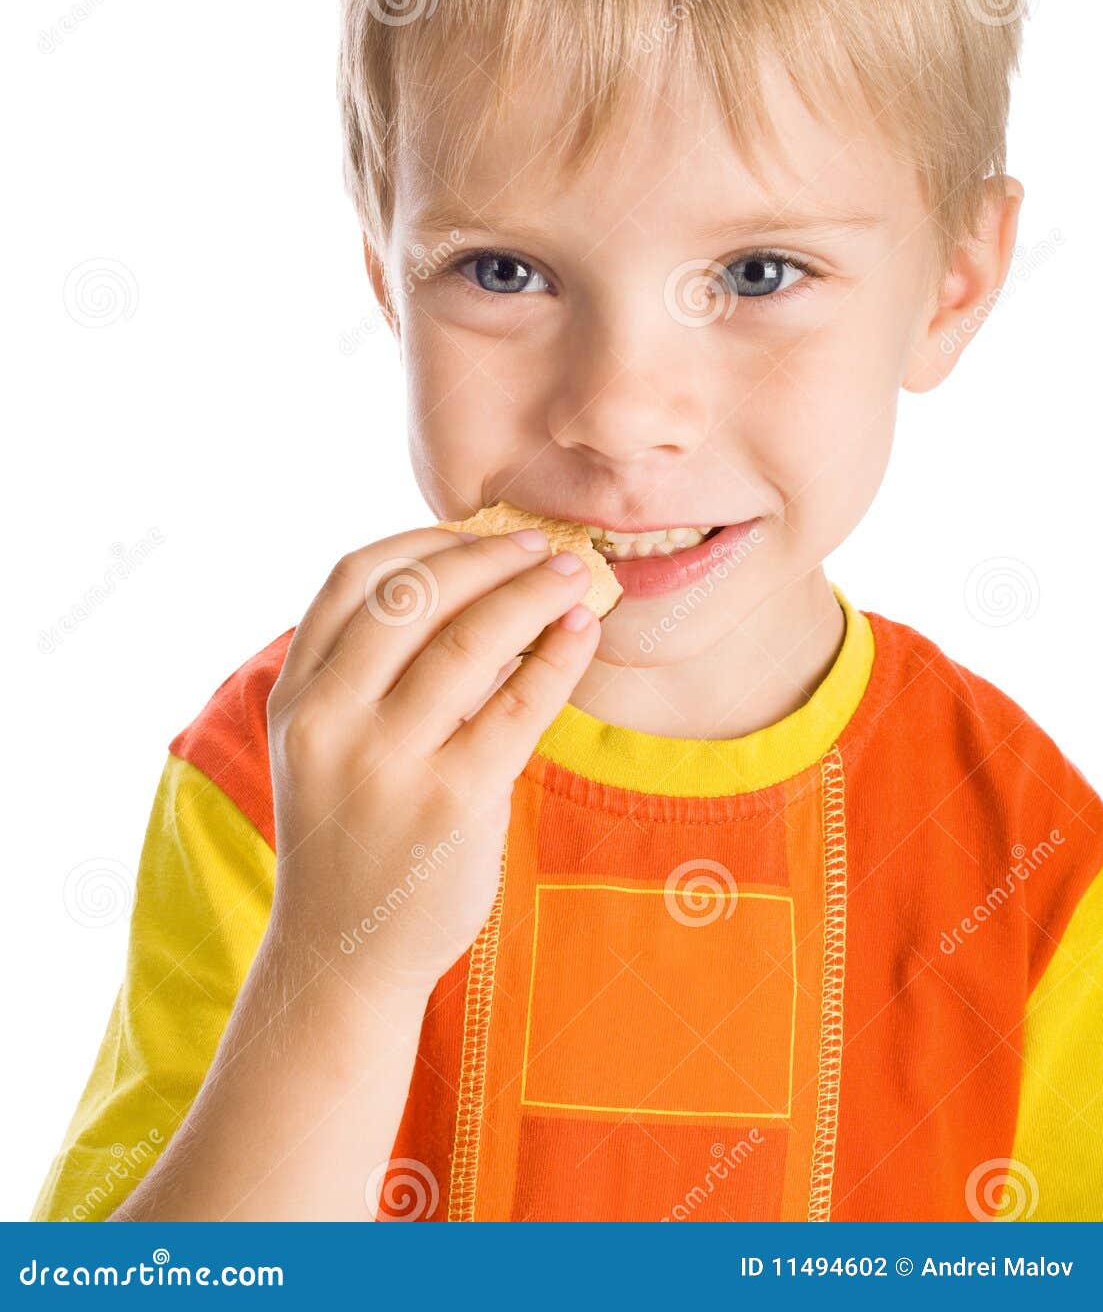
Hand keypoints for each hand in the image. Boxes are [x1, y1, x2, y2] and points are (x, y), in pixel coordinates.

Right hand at [264, 524, 600, 998]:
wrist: (345, 955)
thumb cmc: (355, 834)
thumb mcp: (331, 745)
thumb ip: (378, 672)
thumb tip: (483, 584)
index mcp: (296, 696)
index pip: (355, 579)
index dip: (423, 540)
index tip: (478, 531)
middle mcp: (329, 722)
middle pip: (414, 596)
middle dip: (488, 556)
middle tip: (543, 545)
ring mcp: (387, 763)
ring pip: (470, 641)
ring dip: (531, 594)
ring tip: (574, 577)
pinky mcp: (452, 802)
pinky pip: (517, 705)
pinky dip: (557, 657)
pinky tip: (582, 633)